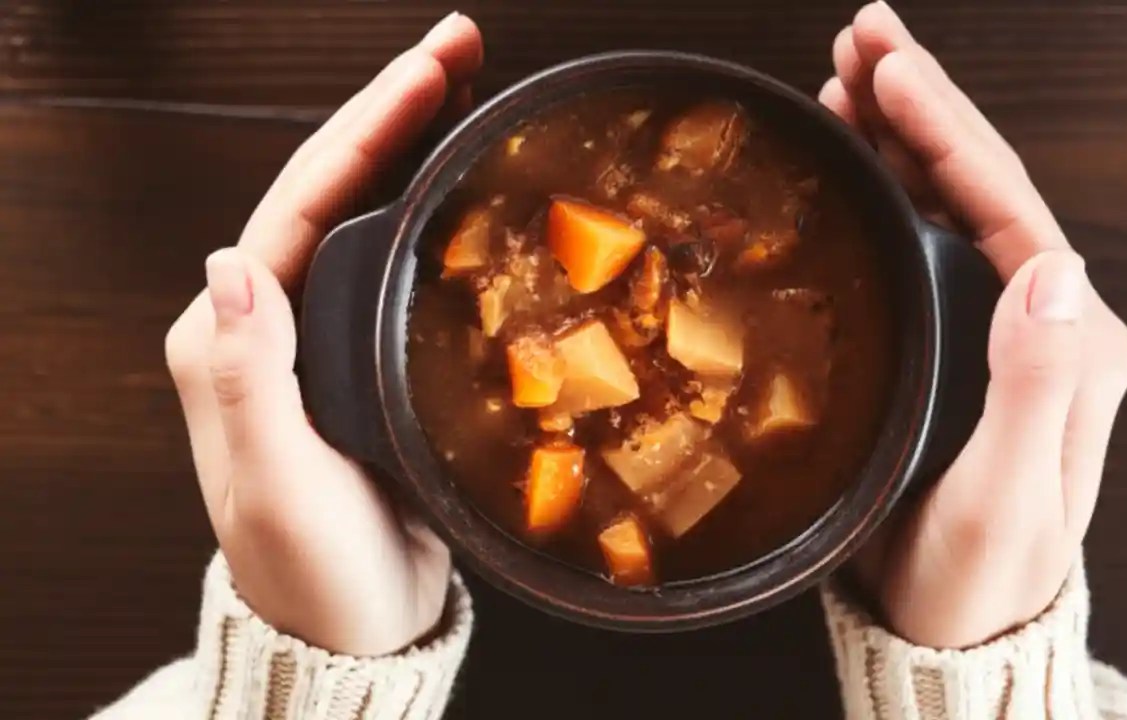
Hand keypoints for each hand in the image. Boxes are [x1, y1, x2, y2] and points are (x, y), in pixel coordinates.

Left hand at [163, 13, 482, 655]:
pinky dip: (439, 215)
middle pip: (335, 188)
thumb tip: (234, 260)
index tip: (434, 67)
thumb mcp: (276, 489)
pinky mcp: (363, 361)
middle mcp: (268, 324)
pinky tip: (479, 191)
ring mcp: (318, 339)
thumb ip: (249, 382)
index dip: (371, 125)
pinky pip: (402, 266)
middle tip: (465, 50)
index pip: (304, 199)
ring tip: (477, 95)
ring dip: (419, 149)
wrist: (354, 631)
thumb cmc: (315, 574)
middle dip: (397, 110)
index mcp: (234, 336)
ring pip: (371, 217)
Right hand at [819, 2, 1126, 648]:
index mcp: (1071, 343)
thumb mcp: (1008, 497)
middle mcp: (1043, 322)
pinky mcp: (957, 345)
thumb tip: (1050, 265)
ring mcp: (1000, 330)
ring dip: (902, 131)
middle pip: (983, 183)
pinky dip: (887, 187)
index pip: (1009, 205)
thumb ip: (1036, 386)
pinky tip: (853, 158)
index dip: (947, 128)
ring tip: (849, 76)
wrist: (953, 628)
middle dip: (922, 102)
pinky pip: (925, 243)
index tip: (890, 67)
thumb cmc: (973, 578)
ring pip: (951, 202)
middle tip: (862, 35)